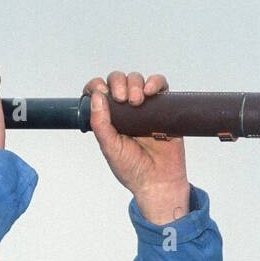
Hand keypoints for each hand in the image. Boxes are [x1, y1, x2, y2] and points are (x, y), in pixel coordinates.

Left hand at [83, 71, 190, 223]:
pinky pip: (160, 85)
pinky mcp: (163, 107)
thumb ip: (101, 124)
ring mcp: (144, 107)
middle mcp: (126, 110)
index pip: (99, 93)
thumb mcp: (110, 148)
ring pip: (137, 79)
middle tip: (121, 98)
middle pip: (118, 81)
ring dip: (135, 83)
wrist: (158, 181)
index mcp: (109, 119)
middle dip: (118, 83)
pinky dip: (155, 82)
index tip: (101, 92)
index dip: (97, 86)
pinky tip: (150, 91)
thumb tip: (96, 96)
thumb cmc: (133, 169)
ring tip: (137, 101)